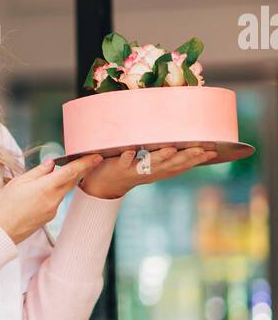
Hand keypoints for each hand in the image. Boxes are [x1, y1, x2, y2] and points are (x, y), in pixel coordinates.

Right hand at [0, 154, 103, 243]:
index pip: (71, 172)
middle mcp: (53, 199)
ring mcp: (52, 210)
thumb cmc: (4, 205)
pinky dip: (56, 191)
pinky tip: (46, 188)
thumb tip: (52, 163)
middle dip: (83, 170)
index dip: (86, 163)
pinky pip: (56, 200)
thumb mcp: (17, 182)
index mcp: (45, 188)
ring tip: (67, 169)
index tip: (98, 156)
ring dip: (68, 180)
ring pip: (64, 191)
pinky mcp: (49, 217)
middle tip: (93, 159)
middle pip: (72, 181)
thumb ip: (38, 172)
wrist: (0, 232)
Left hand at [79, 145, 218, 198]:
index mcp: (161, 169)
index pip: (183, 164)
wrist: (106, 183)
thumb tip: (186, 136)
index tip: (214, 151)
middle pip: (171, 165)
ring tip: (170, 150)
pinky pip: (123, 162)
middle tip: (201, 150)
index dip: (198, 159)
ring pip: (150, 164)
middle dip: (186, 157)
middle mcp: (151, 170)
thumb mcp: (153, 160)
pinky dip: (127, 157)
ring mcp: (136, 170)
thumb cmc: (133, 166)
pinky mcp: (119, 167)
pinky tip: (130, 151)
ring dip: (160, 158)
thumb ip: (168, 151)